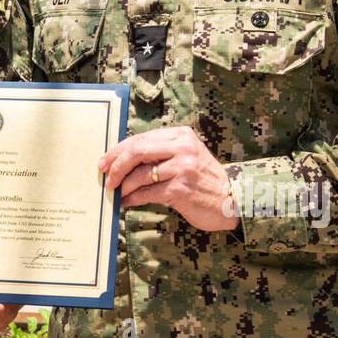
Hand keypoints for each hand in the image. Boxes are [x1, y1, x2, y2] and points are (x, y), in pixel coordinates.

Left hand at [98, 126, 239, 231]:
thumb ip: (160, 154)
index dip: (118, 150)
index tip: (104, 161)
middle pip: (137, 151)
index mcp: (181, 135)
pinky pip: (147, 193)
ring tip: (116, 193)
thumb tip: (122, 160)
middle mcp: (182, 148)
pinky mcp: (181, 188)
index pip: (141, 138)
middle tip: (105, 177)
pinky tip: (126, 203)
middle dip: (116, 165)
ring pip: (140, 174)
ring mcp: (183, 168)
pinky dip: (133, 199)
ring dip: (123, 186)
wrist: (232, 200)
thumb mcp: (185, 157)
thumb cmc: (203, 180)